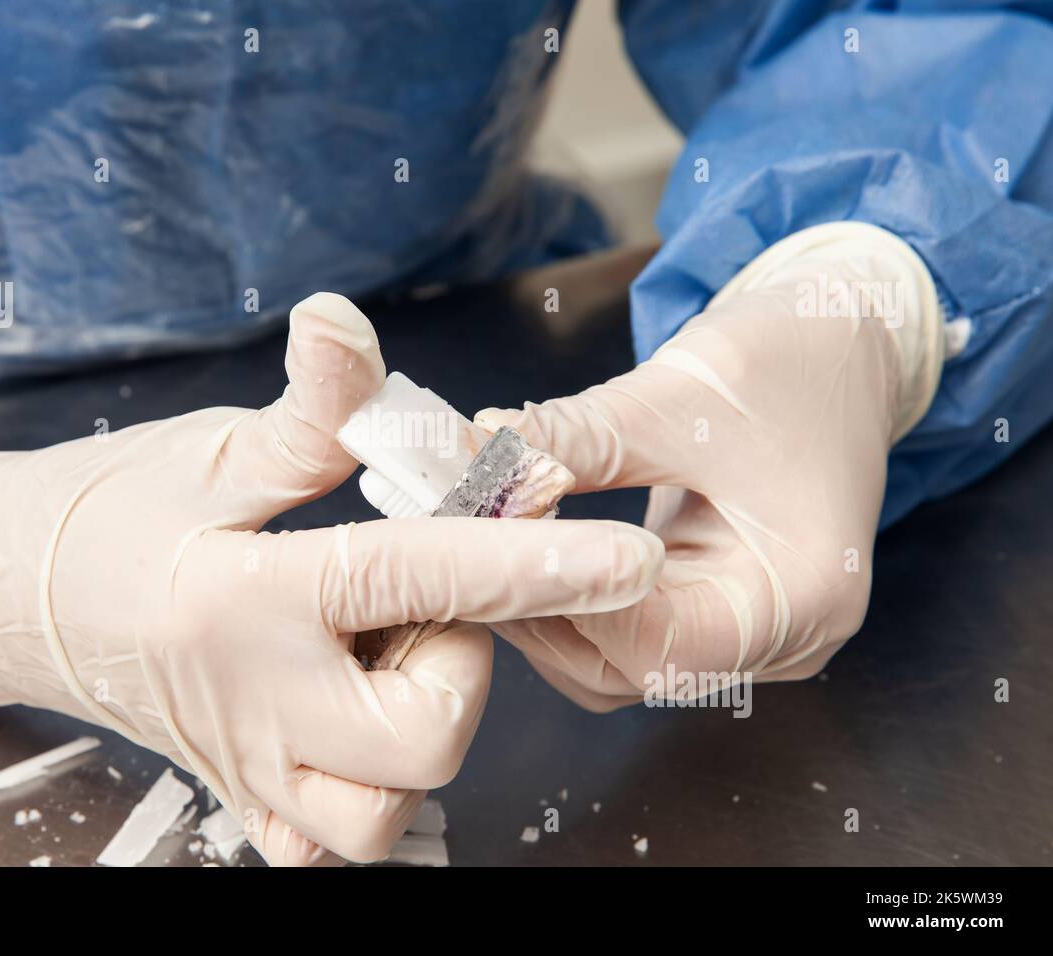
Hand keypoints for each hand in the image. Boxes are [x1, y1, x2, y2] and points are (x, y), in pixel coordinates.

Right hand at [0, 292, 664, 863]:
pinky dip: (374, 791)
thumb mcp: (212, 450)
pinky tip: (355, 715)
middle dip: (462, 665)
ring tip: (380, 662)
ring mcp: (246, 769)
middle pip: (425, 738)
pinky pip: (336, 841)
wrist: (7, 594)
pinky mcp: (240, 802)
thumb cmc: (109, 511)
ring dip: (418, 733)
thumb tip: (347, 317)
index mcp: (246, 597)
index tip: (628, 555)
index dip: (532, 559)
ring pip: (386, 814)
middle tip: (424, 605)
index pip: (416, 577)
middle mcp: (252, 705)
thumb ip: (310, 409)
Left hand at [476, 224, 942, 710]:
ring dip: (547, 607)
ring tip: (488, 538)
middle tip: (465, 539)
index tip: (486, 532)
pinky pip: (629, 633)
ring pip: (618, 665)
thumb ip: (571, 440)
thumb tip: (470, 460)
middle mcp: (786, 639)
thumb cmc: (788, 359)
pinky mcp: (720, 614)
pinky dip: (573, 596)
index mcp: (802, 595)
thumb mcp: (674, 395)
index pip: (655, 643)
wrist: (846, 344)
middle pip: (629, 670)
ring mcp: (754, 636)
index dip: (560, 593)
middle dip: (539, 606)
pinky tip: (530, 543)